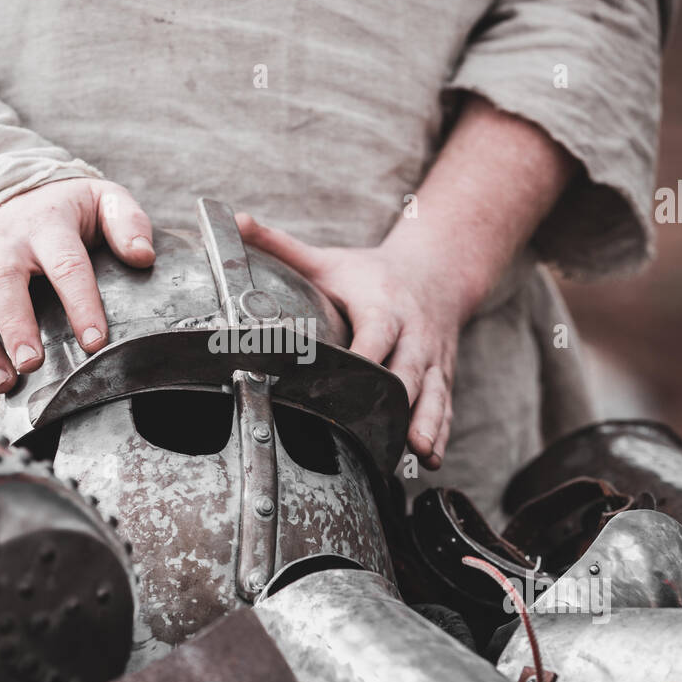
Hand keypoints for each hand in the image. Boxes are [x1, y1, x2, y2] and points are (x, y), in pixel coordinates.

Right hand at [0, 178, 153, 391]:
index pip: (66, 264)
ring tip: (1, 382)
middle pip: (2, 281)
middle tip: (32, 364)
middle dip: (14, 325)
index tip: (94, 342)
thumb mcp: (105, 202)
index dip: (80, 303)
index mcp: (48, 226)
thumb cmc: (69, 212)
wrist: (20, 196)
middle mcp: (3, 243)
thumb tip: (143, 256)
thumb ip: (128, 223)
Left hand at [236, 214, 480, 467]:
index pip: (377, 332)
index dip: (367, 355)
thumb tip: (236, 220)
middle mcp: (414, 335)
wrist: (438, 271)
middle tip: (378, 430)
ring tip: (417, 452)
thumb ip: (282, 246)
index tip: (350, 377)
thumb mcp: (329, 259)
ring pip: (434, 394)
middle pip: (408, 370)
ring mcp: (432, 360)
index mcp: (384, 306)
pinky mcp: (442, 378)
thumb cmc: (372, 272)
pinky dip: (440, 434)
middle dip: (396, 400)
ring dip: (427, 423)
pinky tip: (431, 461)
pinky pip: (445, 408)